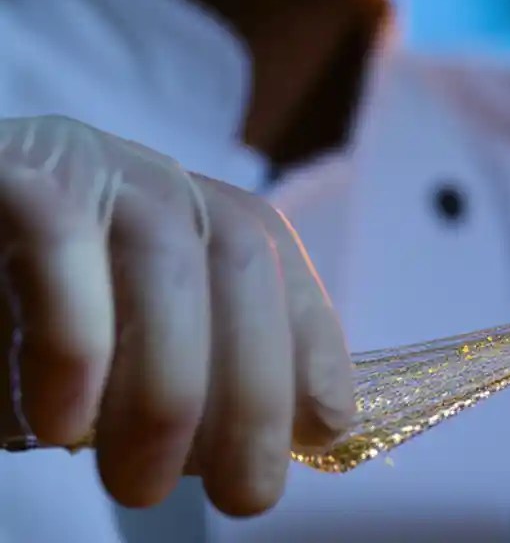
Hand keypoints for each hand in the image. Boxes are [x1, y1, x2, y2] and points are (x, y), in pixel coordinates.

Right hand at [0, 116, 354, 515]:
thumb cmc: (31, 320)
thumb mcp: (134, 349)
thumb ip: (208, 367)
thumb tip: (305, 430)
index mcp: (195, 212)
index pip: (277, 263)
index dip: (311, 346)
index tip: (323, 432)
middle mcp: (155, 181)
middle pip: (241, 264)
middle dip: (257, 394)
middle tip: (244, 497)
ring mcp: (88, 168)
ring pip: (165, 264)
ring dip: (167, 392)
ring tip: (139, 485)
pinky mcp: (15, 177)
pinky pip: (59, 253)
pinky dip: (75, 351)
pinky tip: (62, 424)